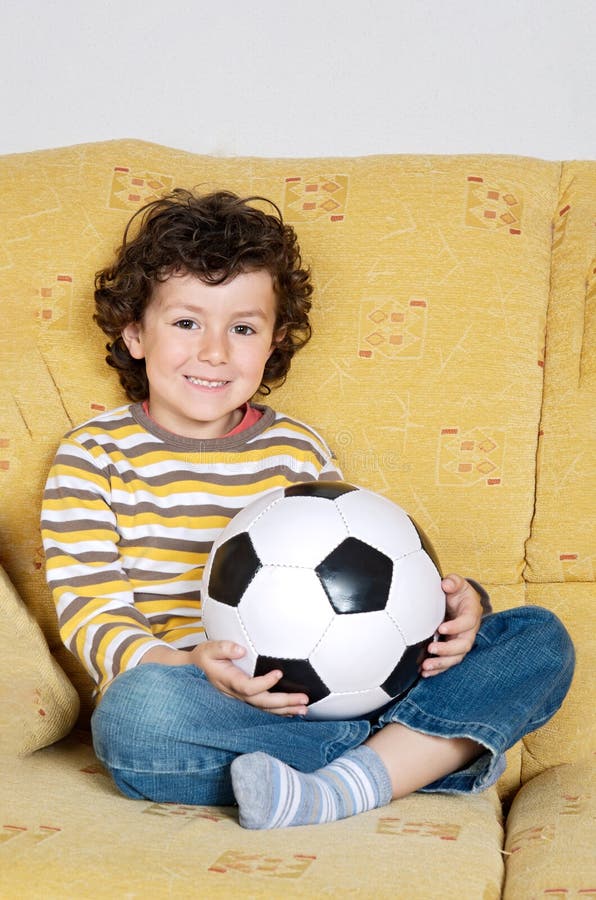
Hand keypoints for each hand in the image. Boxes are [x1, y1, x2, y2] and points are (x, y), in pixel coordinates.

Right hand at [189, 641, 309, 716]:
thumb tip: (240, 650)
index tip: (279, 673)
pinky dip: (279, 712)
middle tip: (303, 699)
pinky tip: (293, 712)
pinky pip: (263, 708)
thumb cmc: (204, 657)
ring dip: (285, 710)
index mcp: (229, 681)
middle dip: (283, 702)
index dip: (264, 683)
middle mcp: (236, 694)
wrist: (194, 671)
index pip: (248, 687)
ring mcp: (240, 699)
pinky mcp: (245, 699)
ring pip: (264, 709)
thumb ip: (223, 647)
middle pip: (262, 703)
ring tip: (304, 710)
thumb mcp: (209, 648)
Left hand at [420, 574, 482, 676]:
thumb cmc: (455, 592)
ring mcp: (461, 641)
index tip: (440, 628)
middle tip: (431, 649)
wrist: (454, 601)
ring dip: (441, 664)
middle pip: (464, 645)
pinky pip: (447, 662)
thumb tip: (446, 585)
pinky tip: (424, 673)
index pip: (468, 621)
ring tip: (425, 666)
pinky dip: (437, 669)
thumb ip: (453, 582)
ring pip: (456, 657)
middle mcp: (469, 630)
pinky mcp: (452, 650)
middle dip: (448, 649)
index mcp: (471, 613)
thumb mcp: (456, 582)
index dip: (456, 626)